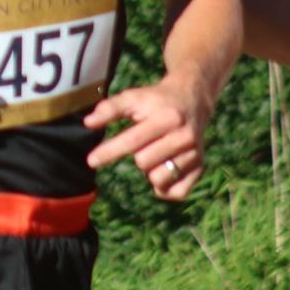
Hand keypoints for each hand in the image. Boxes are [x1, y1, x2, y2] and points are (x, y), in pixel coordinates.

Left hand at [84, 73, 214, 200]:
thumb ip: (110, 108)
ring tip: (153, 154)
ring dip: (149, 171)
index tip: (91, 161)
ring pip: (159, 179)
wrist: (192, 101)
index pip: (133, 140)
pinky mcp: (201, 167)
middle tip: (142, 143)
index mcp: (167, 118)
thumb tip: (88, 123)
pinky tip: (159, 174)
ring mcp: (195, 154)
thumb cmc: (155, 101)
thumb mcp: (133, 97)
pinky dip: (164, 189)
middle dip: (135, 156)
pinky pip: (177, 192)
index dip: (110, 151)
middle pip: (144, 162)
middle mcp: (184, 137)